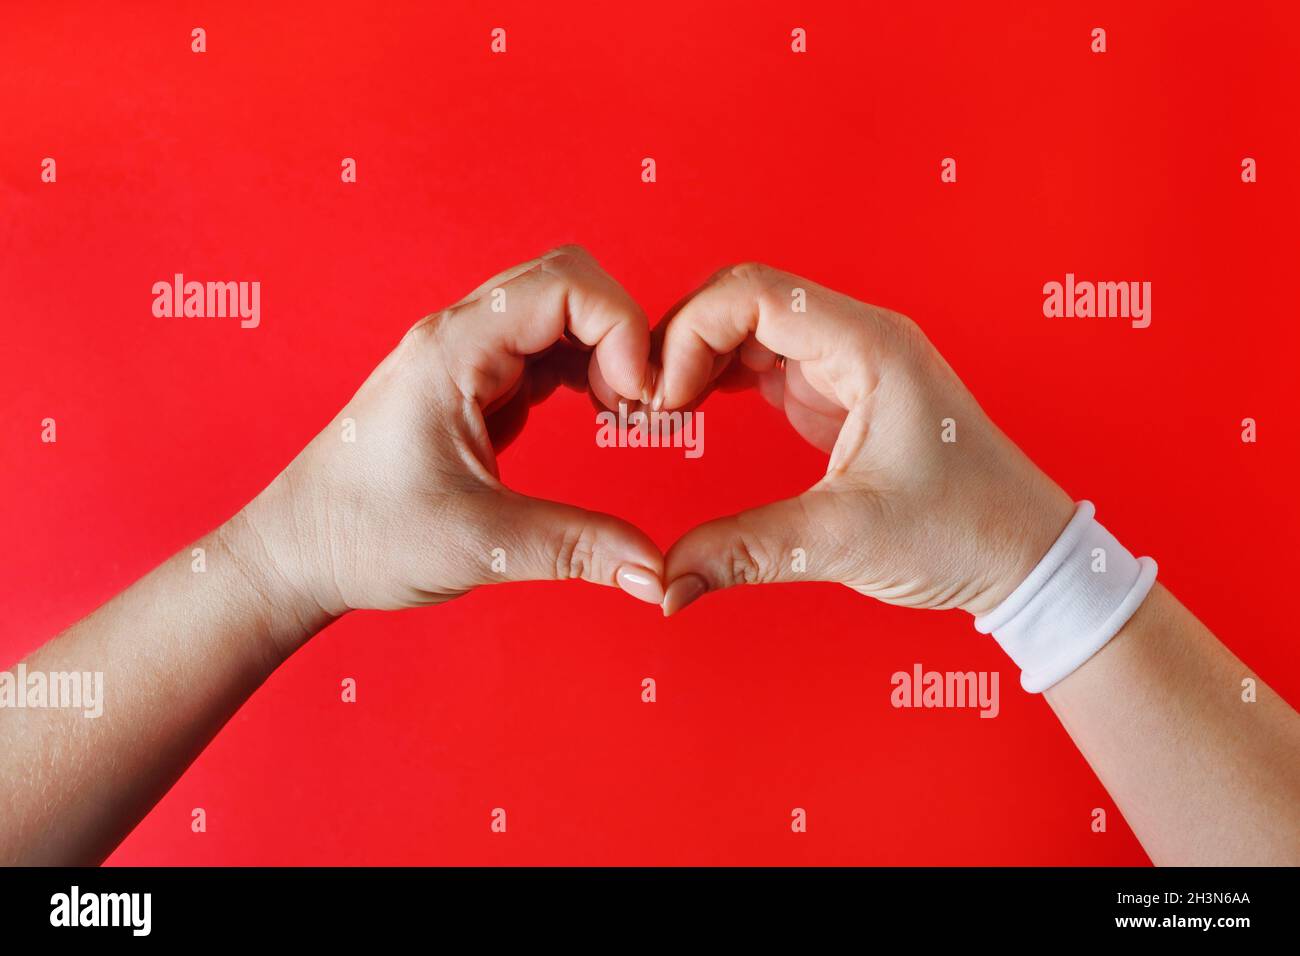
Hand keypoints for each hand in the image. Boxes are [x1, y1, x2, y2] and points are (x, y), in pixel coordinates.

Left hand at [236, 246, 665, 646]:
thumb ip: (578, 549)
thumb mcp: (483, 546)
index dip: (620, 328)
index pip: (564, 285)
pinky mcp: (468, 382)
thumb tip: (657, 574)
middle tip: (636, 404)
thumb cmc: (363, 539)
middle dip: (620, 330)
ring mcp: (461, 355)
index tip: (635, 399)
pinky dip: (581, 369)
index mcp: (452, 351)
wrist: (298, 554)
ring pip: (556, 310)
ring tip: (620, 414)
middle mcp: (456, 336)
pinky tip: (594, 416)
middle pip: (566, 280)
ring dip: (602, 349)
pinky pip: (540, 347)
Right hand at [654, 263, 1075, 616]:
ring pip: (751, 329)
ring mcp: (850, 365)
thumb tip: (667, 583)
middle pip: (744, 300)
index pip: (753, 293)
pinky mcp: (841, 396)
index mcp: (869, 347)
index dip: (690, 333)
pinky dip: (721, 380)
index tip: (662, 399)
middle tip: (645, 404)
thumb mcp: (846, 541)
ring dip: (698, 359)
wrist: (1023, 556)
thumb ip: (746, 552)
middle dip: (683, 341)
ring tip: (660, 410)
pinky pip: (767, 364)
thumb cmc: (964, 533)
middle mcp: (859, 340)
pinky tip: (692, 412)